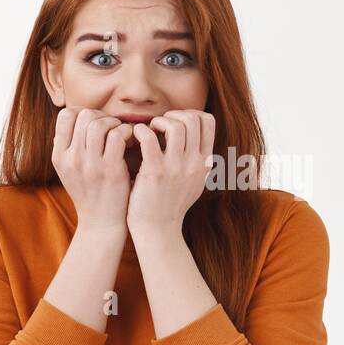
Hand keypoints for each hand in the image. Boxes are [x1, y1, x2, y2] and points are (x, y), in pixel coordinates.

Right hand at [50, 107, 135, 234]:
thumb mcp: (68, 171)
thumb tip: (72, 117)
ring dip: (113, 122)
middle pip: (83, 115)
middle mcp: (71, 159)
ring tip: (119, 132)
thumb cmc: (89, 192)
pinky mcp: (110, 169)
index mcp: (59, 156)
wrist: (101, 222)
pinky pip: (117, 135)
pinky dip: (126, 132)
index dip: (82, 112)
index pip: (65, 116)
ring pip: (98, 123)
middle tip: (110, 126)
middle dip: (100, 115)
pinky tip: (129, 140)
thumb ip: (68, 146)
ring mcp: (89, 165)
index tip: (93, 122)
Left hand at [126, 110, 215, 242]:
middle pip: (193, 119)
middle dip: (173, 114)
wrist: (158, 231)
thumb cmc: (170, 205)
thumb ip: (197, 163)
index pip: (208, 122)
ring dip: (159, 121)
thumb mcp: (194, 183)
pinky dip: (141, 131)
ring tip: (148, 130)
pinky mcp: (155, 173)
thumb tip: (198, 143)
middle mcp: (194, 163)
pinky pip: (150, 139)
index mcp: (204, 162)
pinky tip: (136, 137)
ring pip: (176, 126)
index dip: (189, 113)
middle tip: (158, 124)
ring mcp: (176, 168)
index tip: (173, 122)